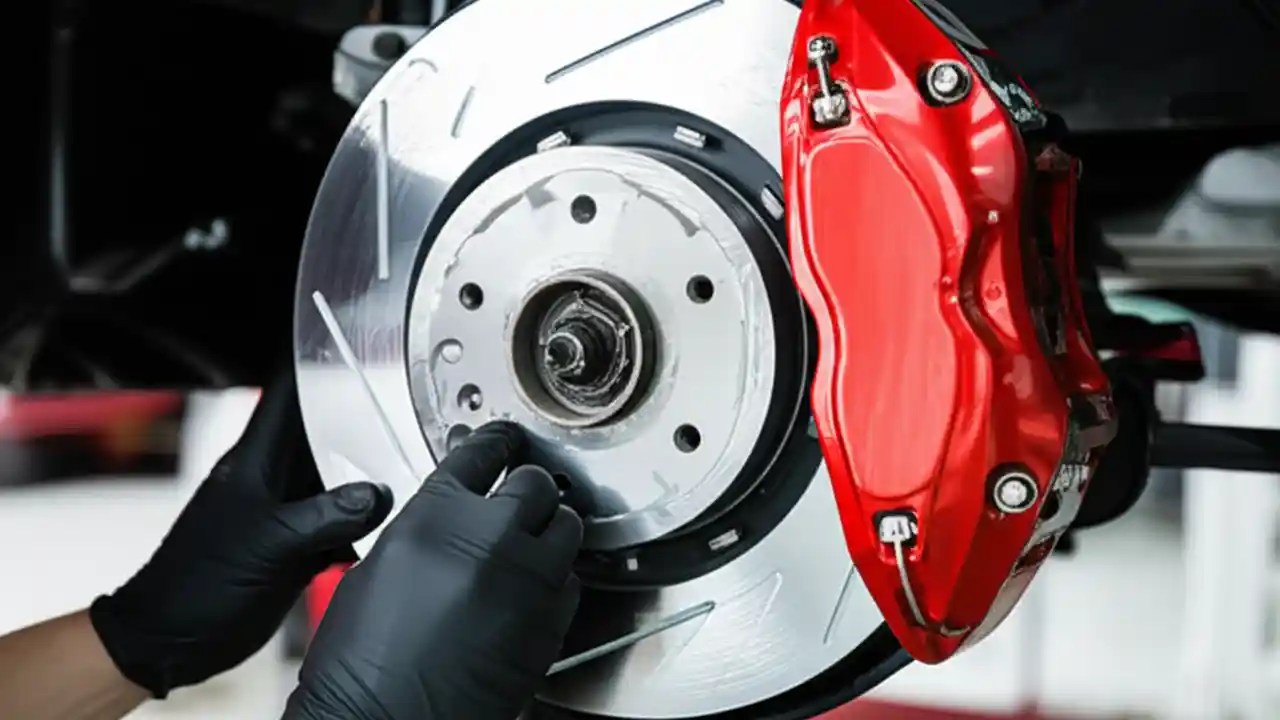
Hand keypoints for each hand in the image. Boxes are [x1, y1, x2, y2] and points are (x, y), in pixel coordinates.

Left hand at [89, 373, 393, 697]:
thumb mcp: (271, 542)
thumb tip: (378, 494)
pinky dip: (362, 525)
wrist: (172, 638)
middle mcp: (274, 477)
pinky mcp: (296, 547)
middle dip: (361, 421)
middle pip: (324, 432)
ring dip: (367, 477)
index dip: (315, 360)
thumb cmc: (197, 583)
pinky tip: (381, 530)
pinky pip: (340, 523)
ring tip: (408, 468)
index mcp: (257, 459)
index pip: (288, 392)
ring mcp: (286, 512)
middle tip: (406, 410)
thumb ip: (327, 514)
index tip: (350, 337)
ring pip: (336, 479)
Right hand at [283, 421, 583, 719]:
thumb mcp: (377, 568)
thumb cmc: (363, 661)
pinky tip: (530, 589)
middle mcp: (491, 538)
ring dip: (548, 529)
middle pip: (535, 483)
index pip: (484, 452)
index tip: (504, 441)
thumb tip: (449, 515)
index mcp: (438, 515)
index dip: (496, 442)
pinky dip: (556, 578)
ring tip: (527, 544)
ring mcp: (528, 579)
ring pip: (566, 525)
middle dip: (524, 489)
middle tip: (514, 501)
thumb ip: (426, 528)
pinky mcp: (551, 621)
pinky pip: (571, 580)